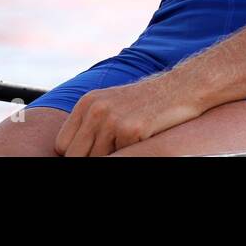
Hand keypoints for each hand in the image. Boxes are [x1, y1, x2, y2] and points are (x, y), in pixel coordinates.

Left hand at [55, 75, 200, 156]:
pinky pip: (122, 156)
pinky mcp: (133, 130)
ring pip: (98, 159)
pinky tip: (144, 137)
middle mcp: (97, 110)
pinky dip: (133, 152)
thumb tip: (72, 153)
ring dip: (114, 154)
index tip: (93, 151)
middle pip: (76, 155)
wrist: (183, 87)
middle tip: (115, 148)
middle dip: (93, 157)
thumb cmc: (147, 101)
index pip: (62, 145)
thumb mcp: (112, 103)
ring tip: (130, 141)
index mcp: (88, 102)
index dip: (77, 153)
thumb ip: (90, 124)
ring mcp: (114, 119)